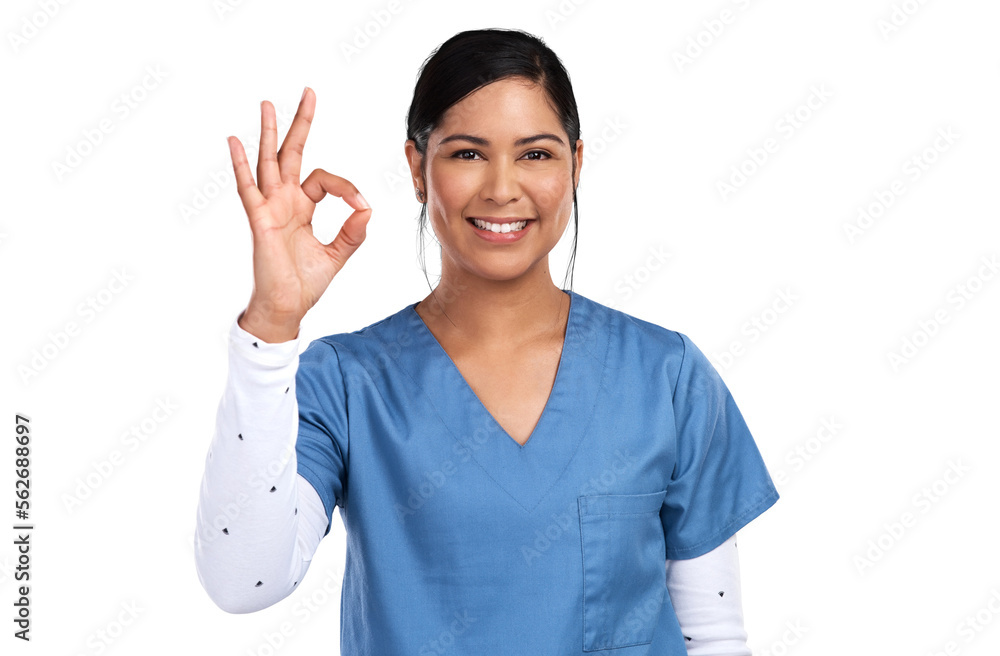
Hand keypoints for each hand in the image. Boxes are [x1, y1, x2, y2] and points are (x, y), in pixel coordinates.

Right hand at [228, 87, 371, 341]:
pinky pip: (248, 188)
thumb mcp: (338, 254)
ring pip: (268, 162)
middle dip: (300, 123)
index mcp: (302, 207)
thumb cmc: (306, 282)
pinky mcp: (260, 220)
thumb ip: (353, 232)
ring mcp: (269, 208)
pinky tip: (235, 141)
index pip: (323, 179)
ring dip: (269, 133)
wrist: (287, 307)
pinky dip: (240, 164)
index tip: (360, 205)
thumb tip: (368, 208)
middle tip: (308, 93)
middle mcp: (284, 201)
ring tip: (267, 104)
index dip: (345, 187)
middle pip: (291, 153)